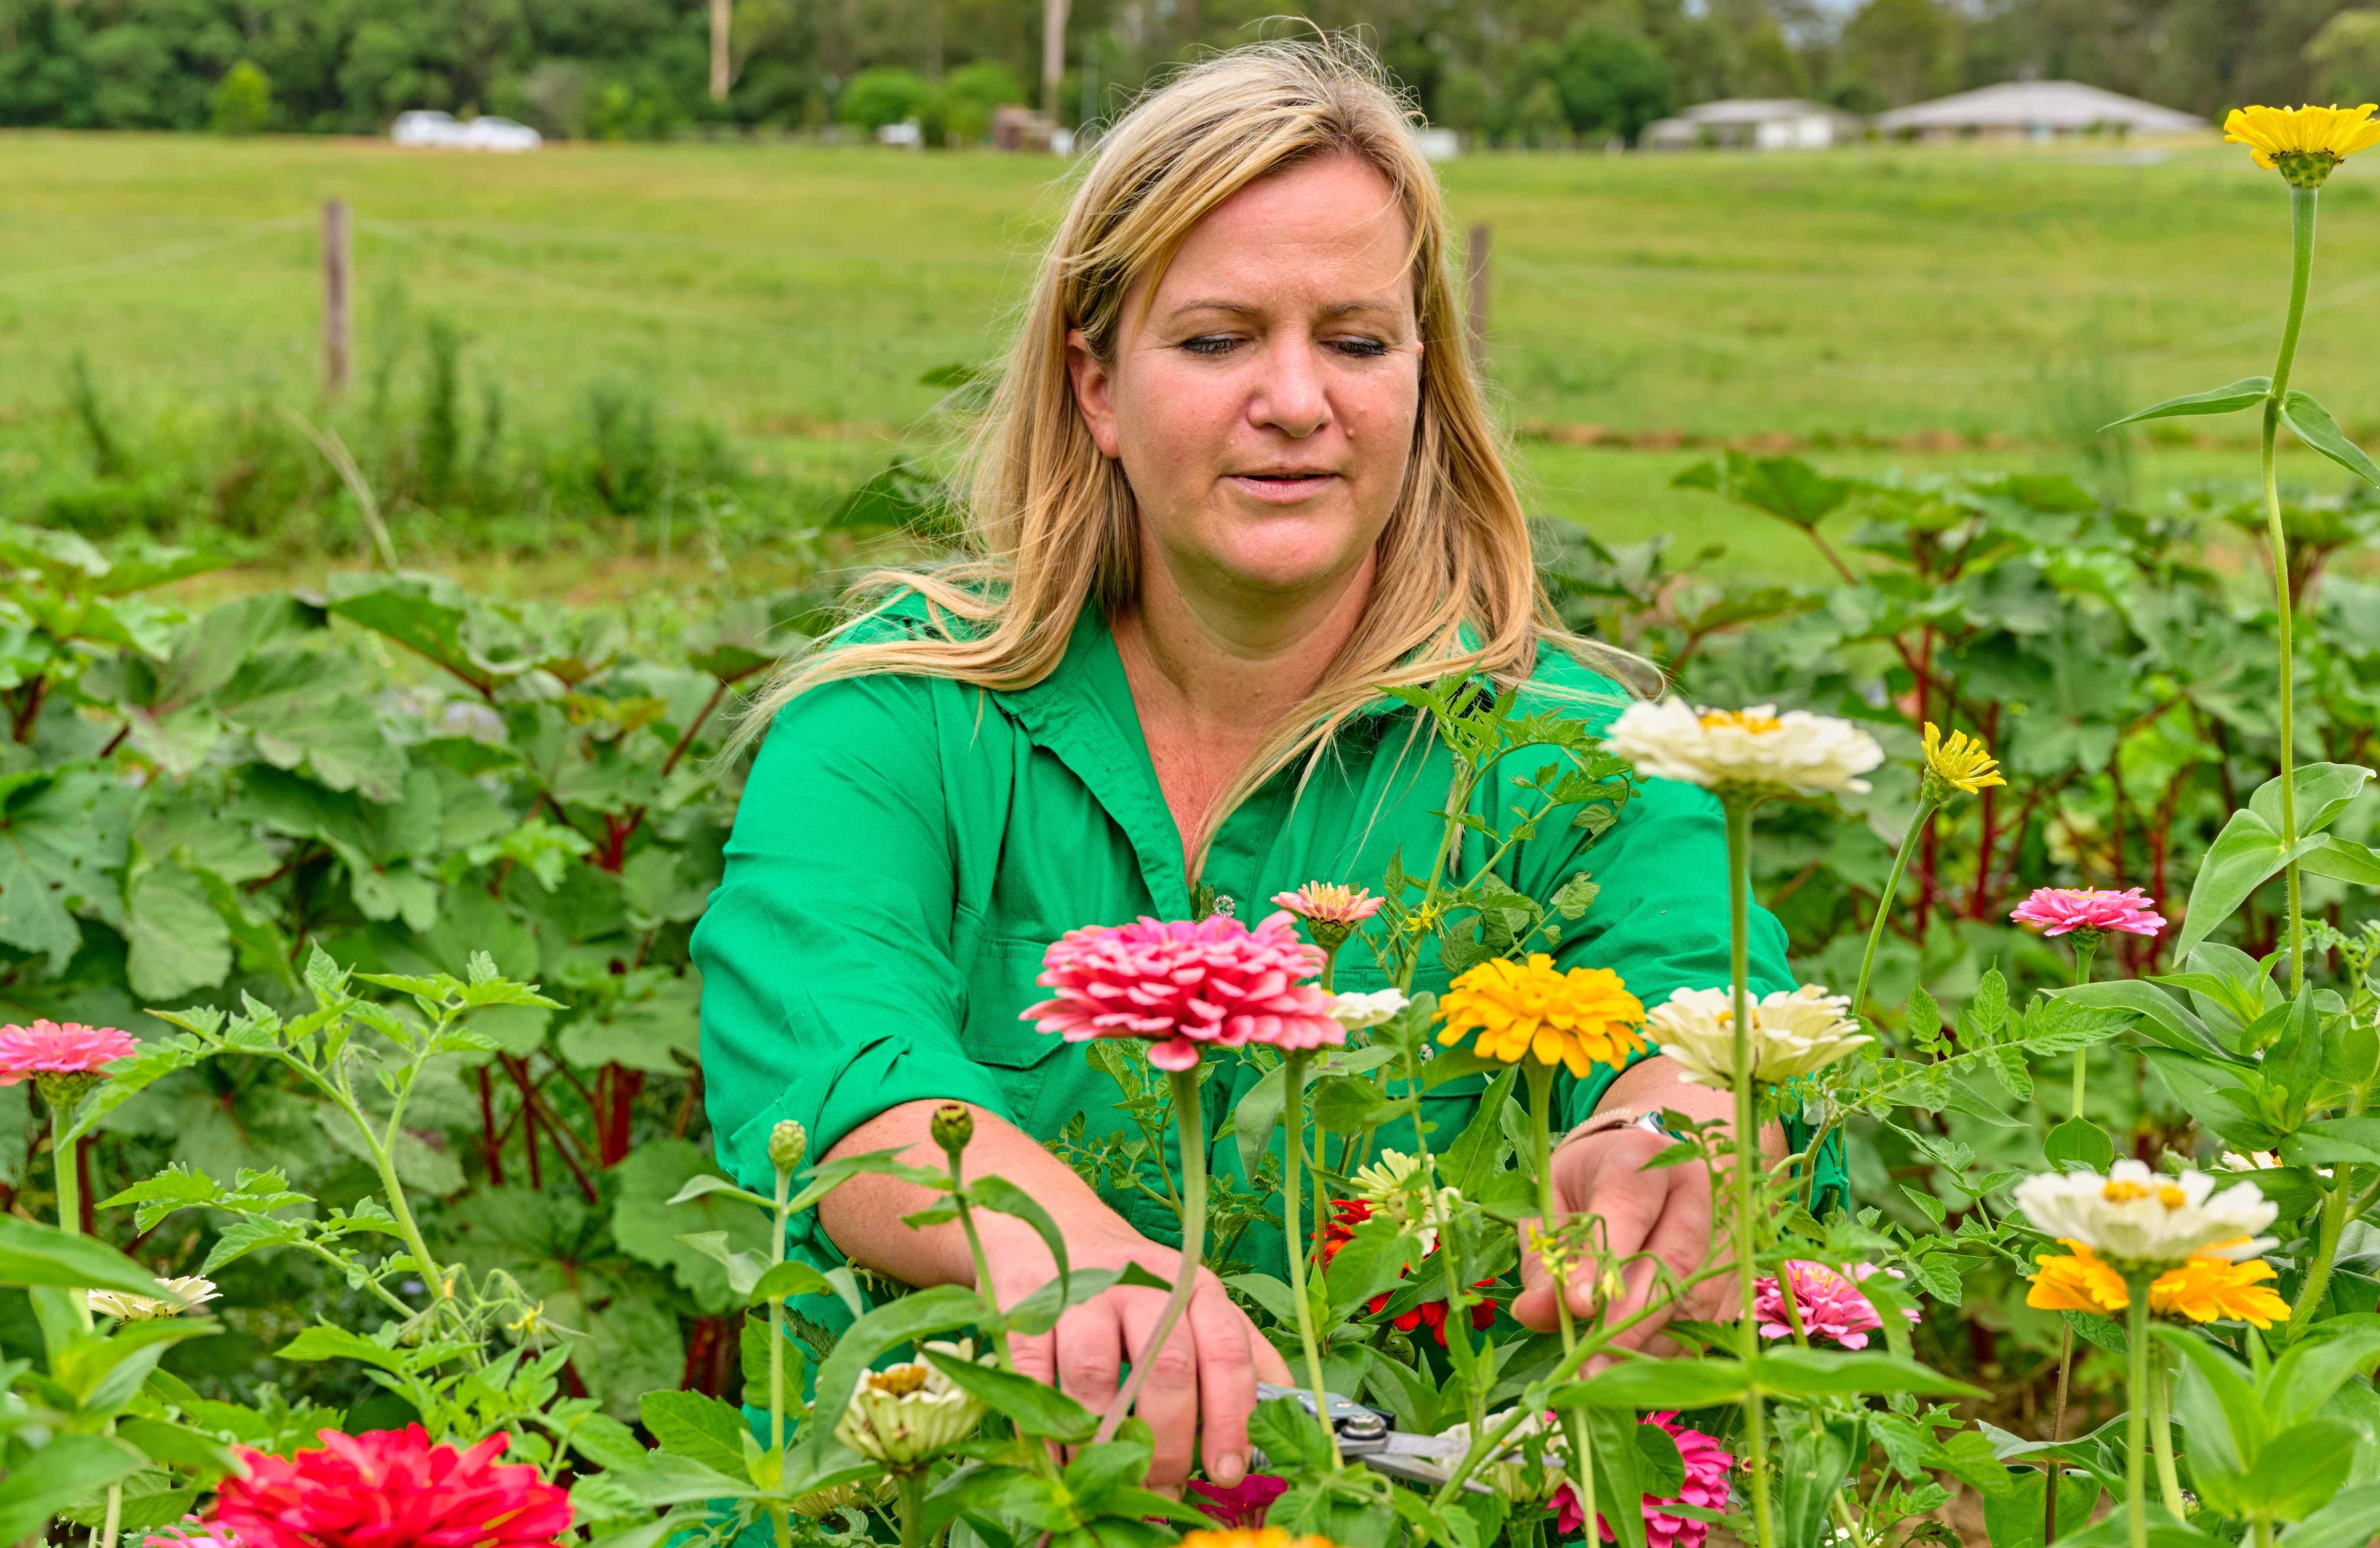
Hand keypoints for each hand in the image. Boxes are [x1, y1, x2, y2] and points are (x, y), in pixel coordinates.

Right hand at [991, 1216, 1295, 1491]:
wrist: (1052, 1226)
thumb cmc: (1135, 1285)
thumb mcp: (1196, 1305)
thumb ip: (1242, 1353)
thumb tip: (1289, 1411)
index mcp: (1194, 1286)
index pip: (1226, 1352)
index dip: (1231, 1418)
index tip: (1228, 1471)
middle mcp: (1142, 1282)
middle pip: (1165, 1368)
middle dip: (1168, 1443)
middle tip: (1164, 1487)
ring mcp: (1079, 1293)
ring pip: (1096, 1377)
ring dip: (1104, 1442)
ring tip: (1111, 1479)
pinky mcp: (1025, 1309)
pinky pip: (1034, 1377)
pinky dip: (1047, 1426)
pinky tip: (1061, 1454)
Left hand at [1507, 1124, 1734, 1363]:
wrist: (1639, 1168)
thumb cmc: (1586, 1186)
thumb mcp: (1552, 1205)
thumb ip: (1546, 1257)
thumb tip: (1535, 1312)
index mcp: (1642, 1157)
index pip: (1628, 1206)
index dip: (1606, 1260)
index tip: (1579, 1307)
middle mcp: (1695, 1190)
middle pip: (1676, 1259)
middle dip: (1632, 1317)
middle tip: (1590, 1363)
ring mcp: (1726, 1230)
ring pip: (1697, 1296)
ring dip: (1651, 1342)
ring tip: (1604, 1376)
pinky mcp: (1735, 1272)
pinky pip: (1709, 1320)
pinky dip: (1670, 1348)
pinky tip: (1633, 1367)